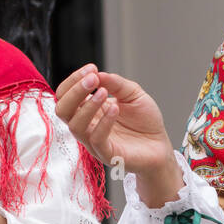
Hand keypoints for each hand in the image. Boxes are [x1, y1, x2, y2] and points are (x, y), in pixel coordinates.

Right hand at [56, 64, 181, 207]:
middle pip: (62, 110)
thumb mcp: (132, 93)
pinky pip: (96, 140)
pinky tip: (115, 109)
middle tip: (93, 79)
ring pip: (75, 126)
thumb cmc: (145, 121)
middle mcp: (87, 126)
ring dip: (88, 106)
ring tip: (104, 93)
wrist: (161, 146)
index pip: (65, 95)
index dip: (74, 80)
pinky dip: (104, 122)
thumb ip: (115, 83)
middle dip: (74, 91)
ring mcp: (95, 142)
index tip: (92, 68)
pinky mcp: (107, 154)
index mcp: (88, 110)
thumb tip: (97, 74)